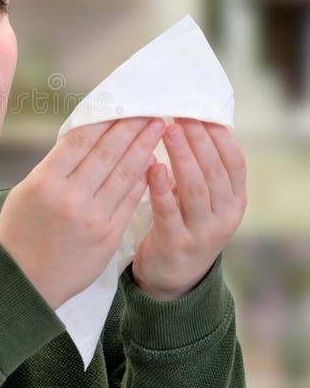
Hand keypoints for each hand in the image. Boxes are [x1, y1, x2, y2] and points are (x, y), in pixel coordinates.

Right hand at [0, 117, 164, 308]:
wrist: (24, 282)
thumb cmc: (21, 232)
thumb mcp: (27, 190)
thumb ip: (56, 166)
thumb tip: (88, 137)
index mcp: (45, 181)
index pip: (82, 139)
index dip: (106, 119)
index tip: (122, 105)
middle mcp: (70, 197)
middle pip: (108, 152)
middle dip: (132, 127)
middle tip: (149, 109)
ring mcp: (92, 218)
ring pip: (124, 173)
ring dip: (144, 147)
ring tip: (156, 129)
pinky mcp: (108, 236)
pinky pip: (130, 200)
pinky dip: (142, 178)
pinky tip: (153, 162)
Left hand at [132, 119, 246, 299]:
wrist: (174, 276)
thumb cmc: (185, 222)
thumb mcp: (203, 197)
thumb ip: (202, 167)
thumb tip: (189, 118)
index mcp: (235, 199)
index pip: (234, 161)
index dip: (218, 135)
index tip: (198, 111)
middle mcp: (225, 215)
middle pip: (215, 171)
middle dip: (198, 140)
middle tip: (179, 115)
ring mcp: (203, 231)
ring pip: (195, 189)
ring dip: (182, 157)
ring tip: (168, 131)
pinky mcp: (177, 243)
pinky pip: (169, 212)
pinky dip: (161, 188)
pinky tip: (152, 167)